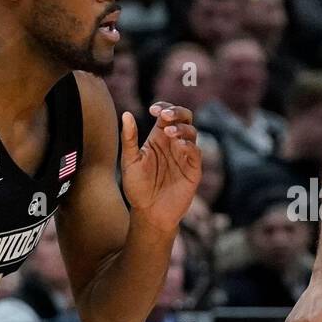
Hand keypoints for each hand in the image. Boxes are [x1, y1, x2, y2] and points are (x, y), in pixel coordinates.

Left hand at [121, 102, 200, 231]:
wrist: (149, 213)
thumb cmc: (138, 188)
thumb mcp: (129, 161)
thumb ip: (129, 138)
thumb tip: (126, 114)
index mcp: (159, 138)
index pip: (166, 114)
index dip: (163, 107)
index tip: (153, 110)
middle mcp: (174, 144)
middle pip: (184, 118)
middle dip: (177, 112)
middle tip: (164, 115)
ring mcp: (185, 156)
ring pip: (192, 132)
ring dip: (181, 128)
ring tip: (168, 132)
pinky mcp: (193, 170)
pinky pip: (196, 153)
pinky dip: (190, 146)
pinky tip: (179, 145)